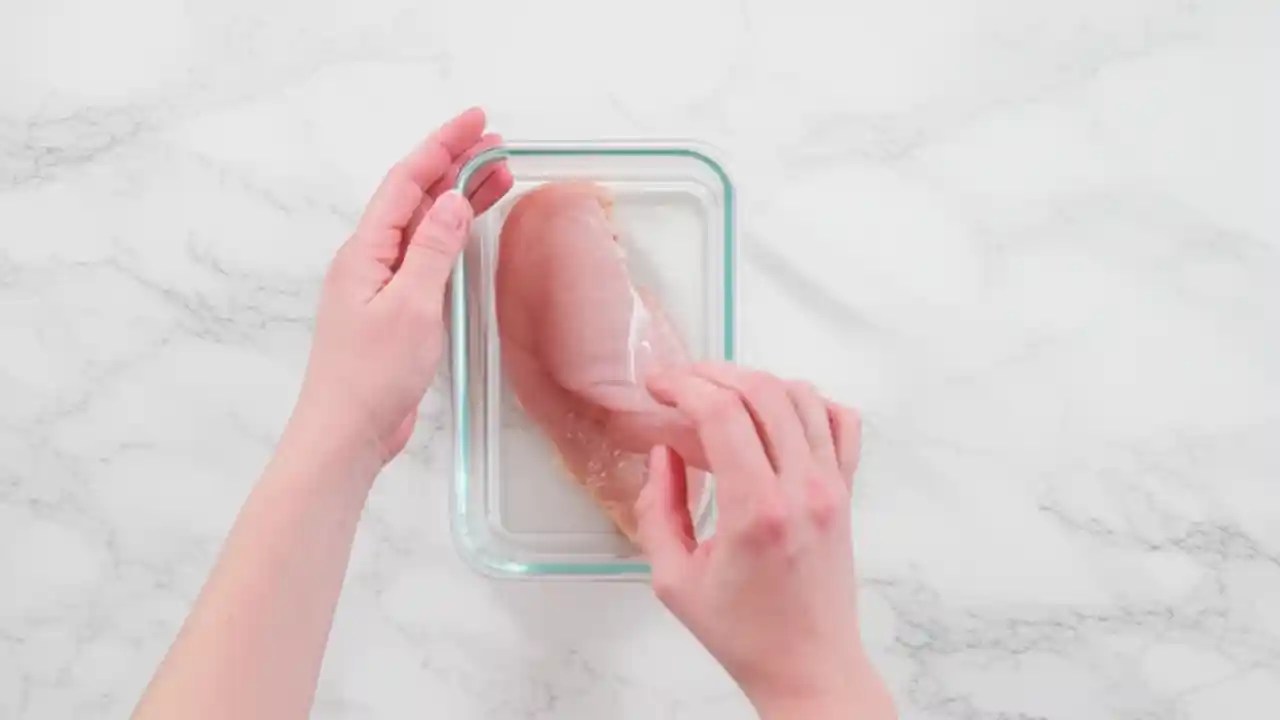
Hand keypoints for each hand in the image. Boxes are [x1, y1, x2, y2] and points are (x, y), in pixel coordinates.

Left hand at [291, 107, 512, 465]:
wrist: (347, 433)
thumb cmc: (371, 377)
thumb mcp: (412, 307)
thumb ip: (433, 250)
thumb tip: (452, 202)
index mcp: (365, 251)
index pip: (407, 181)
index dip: (442, 145)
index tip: (476, 120)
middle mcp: (370, 259)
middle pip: (415, 197)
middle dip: (454, 164)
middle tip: (497, 141)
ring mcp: (381, 283)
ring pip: (424, 225)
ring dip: (459, 197)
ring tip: (500, 175)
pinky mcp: (395, 308)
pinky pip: (426, 255)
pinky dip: (453, 235)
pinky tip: (473, 227)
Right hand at [638, 364, 894, 719]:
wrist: (808, 667)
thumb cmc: (743, 633)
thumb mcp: (673, 580)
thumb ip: (657, 510)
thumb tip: (662, 455)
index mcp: (755, 511)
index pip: (722, 413)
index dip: (683, 385)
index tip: (658, 385)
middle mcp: (801, 490)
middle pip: (763, 391)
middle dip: (713, 374)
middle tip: (681, 383)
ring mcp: (831, 487)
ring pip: (803, 396)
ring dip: (757, 382)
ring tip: (722, 395)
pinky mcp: (845, 493)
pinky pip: (842, 423)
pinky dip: (811, 404)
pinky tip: (779, 414)